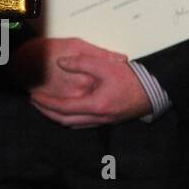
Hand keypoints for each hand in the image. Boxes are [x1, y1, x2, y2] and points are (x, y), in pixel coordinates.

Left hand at [24, 37, 151, 126]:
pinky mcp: (108, 120)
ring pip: (74, 124)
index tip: (34, 96)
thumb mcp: (104, 65)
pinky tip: (66, 111)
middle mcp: (98, 118)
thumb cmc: (130, 78)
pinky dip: (70, 118)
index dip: (46, 103)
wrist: (154, 90)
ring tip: (46, 106)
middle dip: (47, 112)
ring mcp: (104, 121)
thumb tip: (60, 63)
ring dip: (57, 117)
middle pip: (65, 121)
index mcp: (95, 105)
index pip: (63, 108)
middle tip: (35, 102)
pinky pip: (84, 124)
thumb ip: (80, 63)